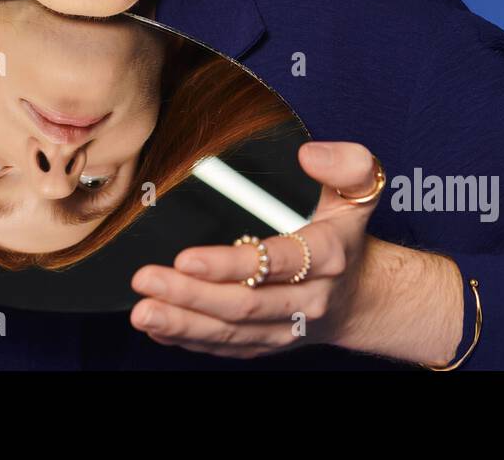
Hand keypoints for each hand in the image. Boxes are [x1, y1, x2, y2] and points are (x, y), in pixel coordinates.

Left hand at [129, 140, 383, 358]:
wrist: (361, 296)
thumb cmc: (346, 234)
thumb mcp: (361, 191)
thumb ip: (346, 165)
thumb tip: (310, 154)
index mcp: (328, 257)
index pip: (278, 262)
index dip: (231, 263)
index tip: (188, 257)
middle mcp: (308, 299)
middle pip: (245, 303)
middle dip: (191, 294)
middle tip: (147, 279)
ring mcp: (286, 328)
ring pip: (230, 332)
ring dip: (183, 323)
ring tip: (143, 311)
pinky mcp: (269, 345)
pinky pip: (227, 348)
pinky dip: (190, 341)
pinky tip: (159, 327)